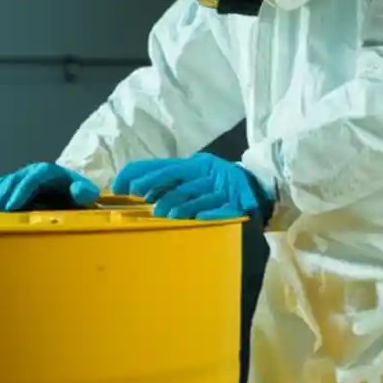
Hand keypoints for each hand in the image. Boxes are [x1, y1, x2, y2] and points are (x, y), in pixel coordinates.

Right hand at [0, 162, 100, 211]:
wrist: (74, 189)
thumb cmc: (79, 193)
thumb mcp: (87, 193)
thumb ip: (85, 192)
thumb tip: (77, 189)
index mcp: (50, 171)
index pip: (33, 177)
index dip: (21, 190)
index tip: (12, 205)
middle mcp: (34, 171)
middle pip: (15, 179)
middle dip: (4, 195)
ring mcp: (23, 176)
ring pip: (5, 182)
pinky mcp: (17, 183)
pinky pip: (2, 186)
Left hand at [112, 152, 272, 221]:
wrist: (262, 190)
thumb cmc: (220, 189)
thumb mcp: (198, 180)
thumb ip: (173, 184)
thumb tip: (136, 191)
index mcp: (197, 164)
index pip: (163, 165)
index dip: (141, 173)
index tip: (120, 186)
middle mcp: (208, 172)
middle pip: (177, 175)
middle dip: (155, 185)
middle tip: (141, 198)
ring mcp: (222, 187)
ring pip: (195, 193)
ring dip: (177, 203)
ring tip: (164, 214)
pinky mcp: (236, 203)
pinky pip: (219, 207)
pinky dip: (207, 212)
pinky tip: (197, 218)